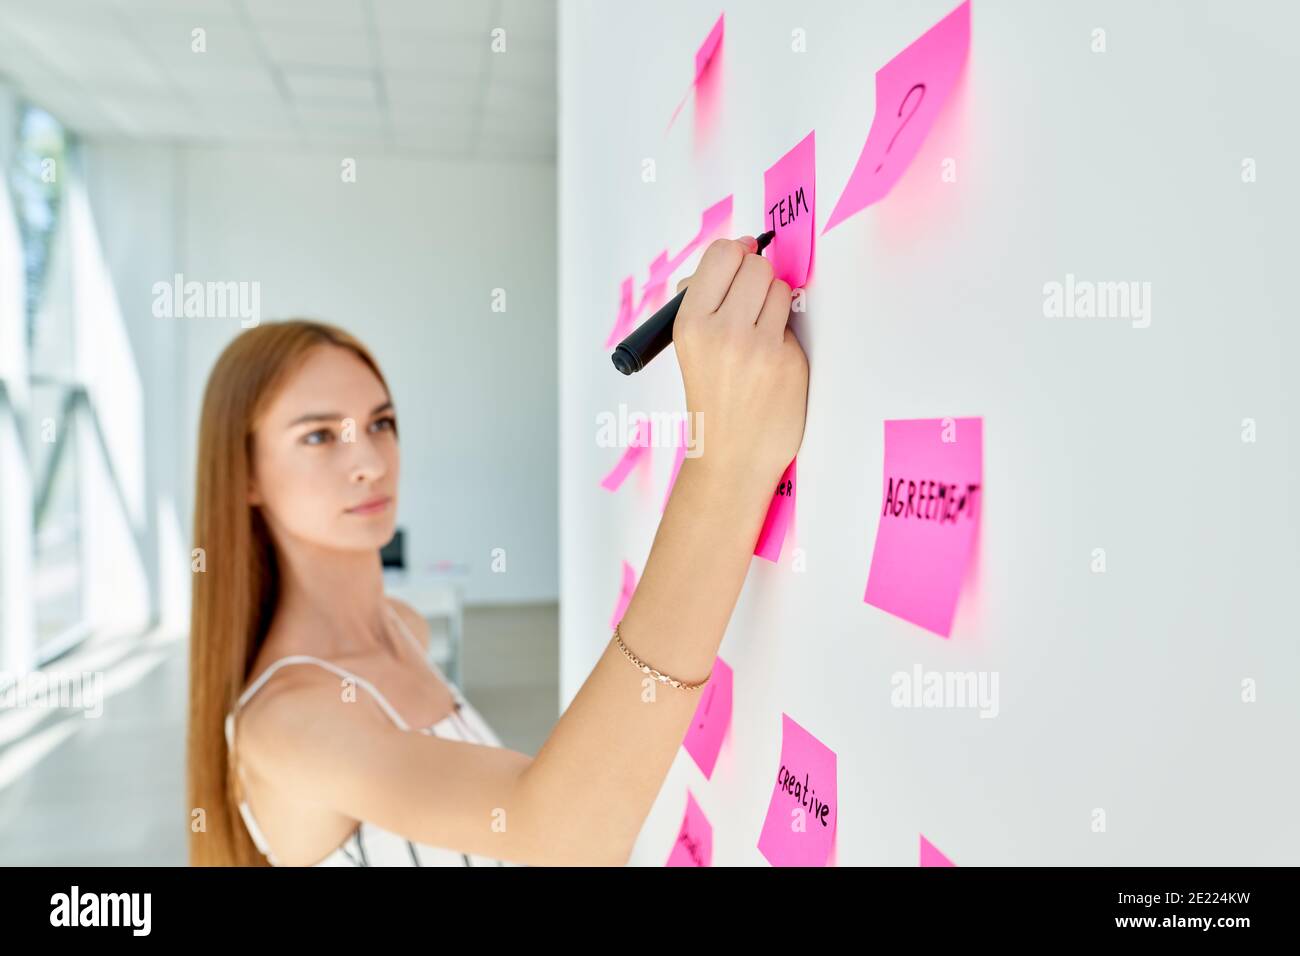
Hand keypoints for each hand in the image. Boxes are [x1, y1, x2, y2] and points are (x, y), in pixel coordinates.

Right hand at [672, 236, 808, 490]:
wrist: (730, 456)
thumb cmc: (710, 396)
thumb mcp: (689, 345)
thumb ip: (704, 297)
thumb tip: (735, 251)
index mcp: (690, 324)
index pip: (722, 253)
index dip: (736, 254)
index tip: (741, 263)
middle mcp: (723, 332)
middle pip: (756, 266)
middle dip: (757, 278)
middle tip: (749, 303)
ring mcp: (759, 348)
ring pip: (780, 288)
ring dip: (774, 303)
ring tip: (759, 333)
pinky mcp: (788, 361)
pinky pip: (793, 323)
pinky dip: (785, 334)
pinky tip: (771, 360)